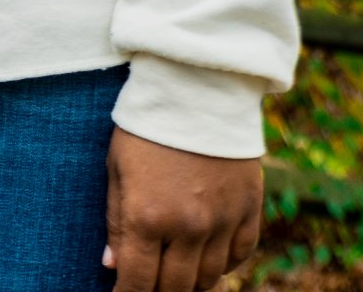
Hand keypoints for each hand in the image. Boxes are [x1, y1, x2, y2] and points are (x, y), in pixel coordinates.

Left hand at [105, 128, 262, 291]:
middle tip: (148, 287)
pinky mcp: (249, 209)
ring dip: (191, 283)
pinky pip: (240, 255)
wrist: (196, 90)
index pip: (139, 282)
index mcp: (147, 217)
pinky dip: (224, 264)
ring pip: (210, 278)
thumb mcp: (117, 169)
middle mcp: (189, 227)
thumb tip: (112, 267)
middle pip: (176, 287)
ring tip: (176, 278)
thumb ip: (116, 222)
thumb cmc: (145, 127)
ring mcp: (223, 221)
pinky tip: (208, 260)